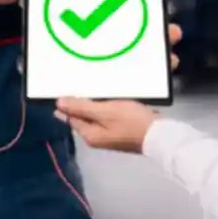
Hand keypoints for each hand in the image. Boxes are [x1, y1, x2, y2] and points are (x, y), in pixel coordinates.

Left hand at [53, 23, 179, 153]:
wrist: (159, 134)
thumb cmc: (130, 121)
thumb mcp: (105, 111)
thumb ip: (81, 107)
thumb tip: (58, 104)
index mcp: (89, 134)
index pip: (69, 117)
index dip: (65, 103)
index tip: (60, 87)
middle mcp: (95, 137)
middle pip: (81, 116)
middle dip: (76, 102)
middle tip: (72, 82)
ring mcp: (108, 134)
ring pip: (93, 115)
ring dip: (90, 103)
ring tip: (86, 85)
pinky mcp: (119, 130)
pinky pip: (104, 115)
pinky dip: (102, 105)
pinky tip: (104, 95)